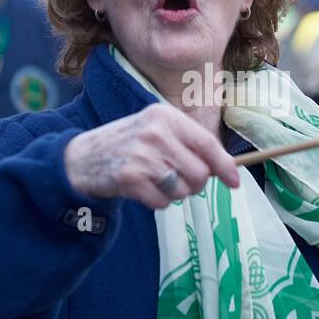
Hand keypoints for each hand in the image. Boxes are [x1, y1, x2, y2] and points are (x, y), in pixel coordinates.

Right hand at [63, 103, 240, 208]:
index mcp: (165, 116)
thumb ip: (188, 145)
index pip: (207, 143)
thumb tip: (226, 169)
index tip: (235, 182)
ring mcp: (141, 155)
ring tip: (155, 181)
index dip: (225, 165)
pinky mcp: (129, 178)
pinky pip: (162, 202)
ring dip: (174, 194)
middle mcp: (155, 132)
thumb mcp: (156, 131)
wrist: (82, 158)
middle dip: (194, 185)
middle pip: (199, 173)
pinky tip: (142, 189)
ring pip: (182, 190)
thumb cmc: (129, 144)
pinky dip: (157, 202)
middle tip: (178, 180)